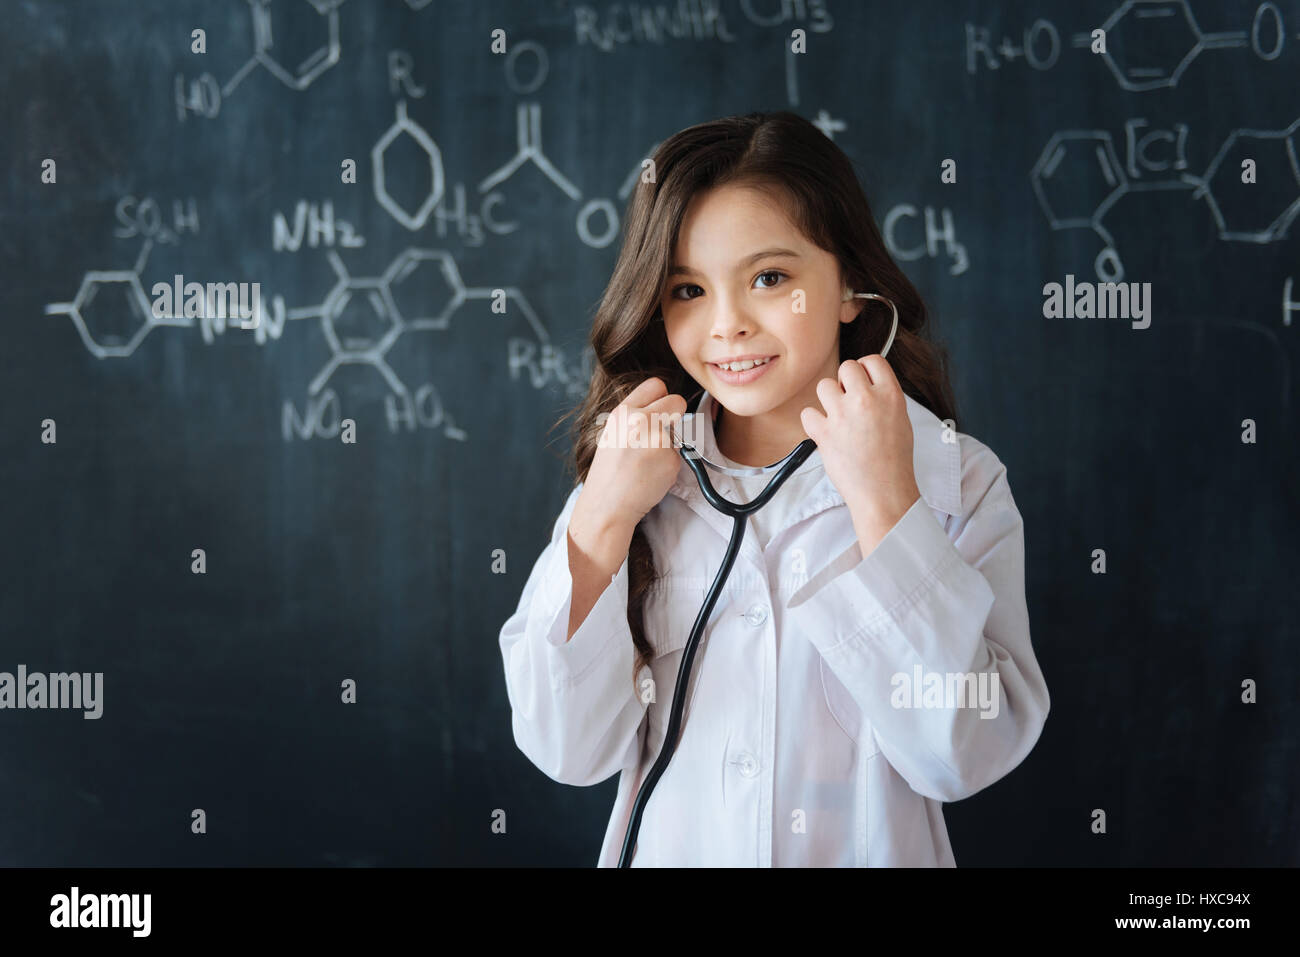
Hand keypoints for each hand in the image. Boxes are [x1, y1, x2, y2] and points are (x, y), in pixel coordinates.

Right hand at [576, 376, 686, 529]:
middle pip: (678, 401)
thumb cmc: (608, 473)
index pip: (656, 385)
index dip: (662, 397)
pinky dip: (669, 466)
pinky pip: (679, 456)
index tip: (659, 409)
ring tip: (647, 462)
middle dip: (675, 415)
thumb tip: (661, 410)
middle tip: (661, 433)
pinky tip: (651, 475)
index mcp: (623, 412)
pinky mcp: (671, 459)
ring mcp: (658, 440)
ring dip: (669, 445)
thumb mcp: (612, 434)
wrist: (607, 505)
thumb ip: (635, 417)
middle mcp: (641, 421)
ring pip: (678, 432)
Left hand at [799, 356, 920, 547]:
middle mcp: (866, 400)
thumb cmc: (894, 462)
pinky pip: (807, 413)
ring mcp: (843, 415)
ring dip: (828, 400)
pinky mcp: (824, 432)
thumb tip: (865, 383)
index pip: (872, 360)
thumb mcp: (901, 420)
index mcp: (890, 395)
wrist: (883, 493)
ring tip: (838, 419)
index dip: (864, 370)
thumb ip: (883, 397)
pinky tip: (825, 432)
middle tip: (849, 402)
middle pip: (846, 367)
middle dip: (845, 383)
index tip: (861, 382)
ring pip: (824, 386)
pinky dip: (813, 423)